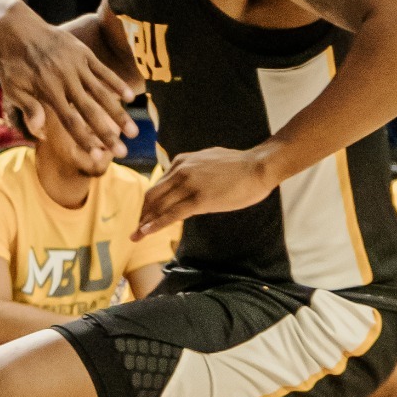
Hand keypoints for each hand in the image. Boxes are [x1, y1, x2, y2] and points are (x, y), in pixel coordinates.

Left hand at [0, 3, 137, 167]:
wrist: (17, 29)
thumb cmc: (12, 63)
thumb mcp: (13, 88)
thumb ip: (29, 109)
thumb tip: (41, 134)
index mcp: (48, 92)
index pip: (70, 121)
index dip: (85, 139)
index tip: (98, 156)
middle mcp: (65, 80)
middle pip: (91, 112)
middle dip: (108, 134)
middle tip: (123, 151)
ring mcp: (77, 66)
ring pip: (102, 93)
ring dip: (118, 114)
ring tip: (133, 131)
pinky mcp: (83, 53)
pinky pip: (104, 71)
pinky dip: (117, 84)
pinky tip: (131, 97)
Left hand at [136, 146, 275, 239]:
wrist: (260, 166)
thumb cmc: (240, 166)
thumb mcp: (208, 160)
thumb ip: (193, 169)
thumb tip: (186, 179)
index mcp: (181, 162)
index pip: (158, 185)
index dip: (149, 202)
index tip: (144, 214)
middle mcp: (180, 171)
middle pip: (152, 196)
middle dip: (143, 213)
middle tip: (137, 228)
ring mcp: (189, 185)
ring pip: (159, 206)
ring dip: (145, 222)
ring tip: (136, 235)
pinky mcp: (199, 199)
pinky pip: (172, 214)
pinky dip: (156, 224)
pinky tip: (146, 232)